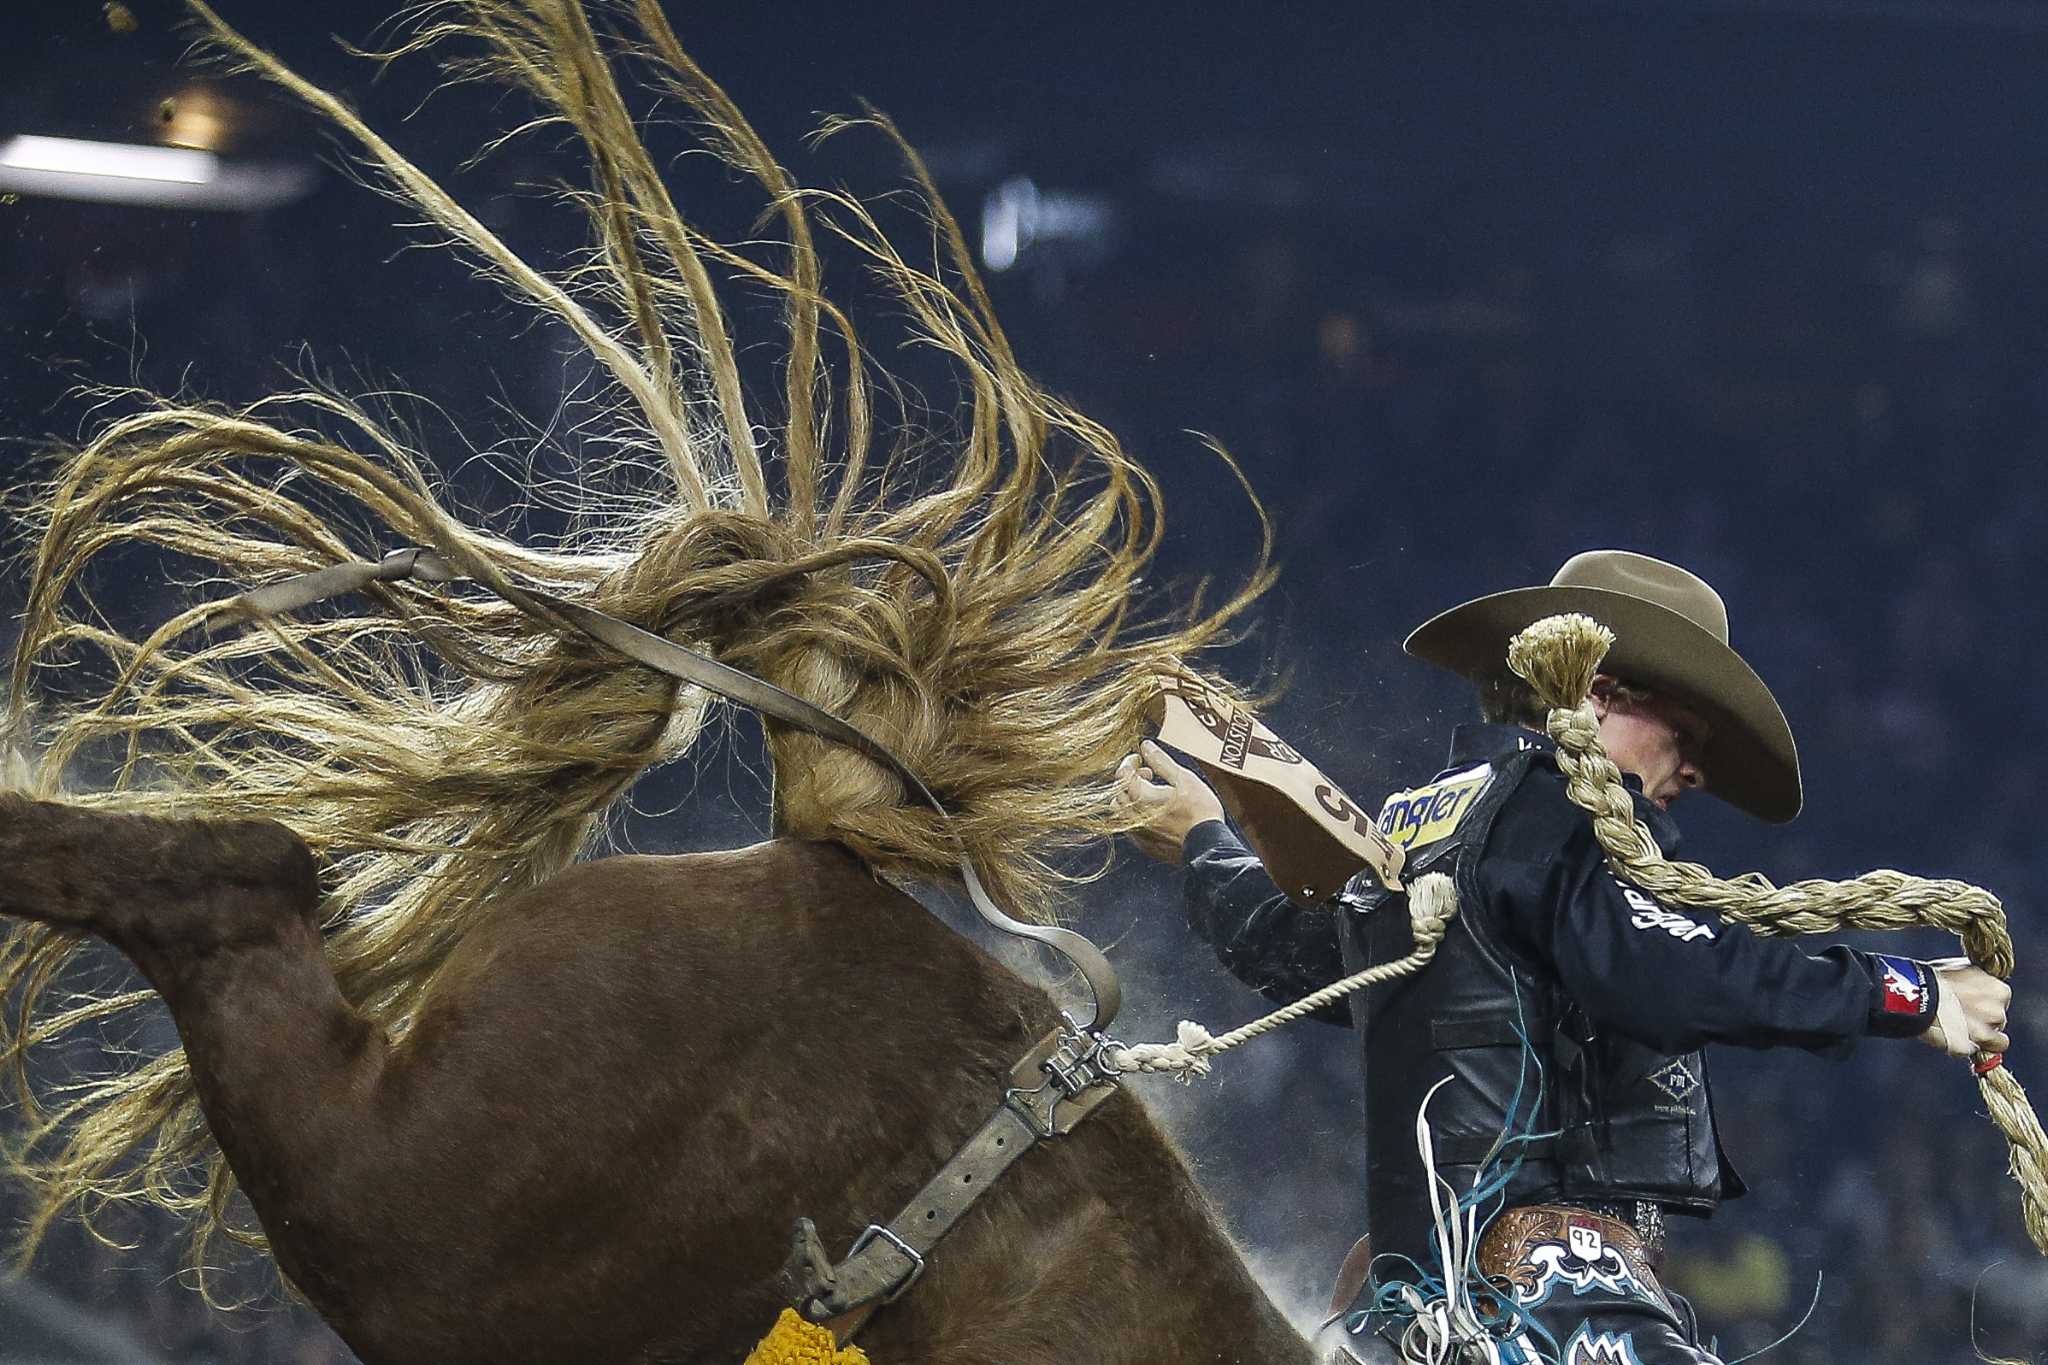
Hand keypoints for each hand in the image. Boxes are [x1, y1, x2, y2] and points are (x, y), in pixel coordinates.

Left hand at [1114, 739, 1225, 862]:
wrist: (1208, 844)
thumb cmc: (1199, 811)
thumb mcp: (1183, 778)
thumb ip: (1161, 761)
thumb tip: (1146, 746)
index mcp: (1140, 796)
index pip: (1122, 774)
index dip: (1129, 763)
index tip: (1138, 759)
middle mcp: (1133, 815)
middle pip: (1118, 792)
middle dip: (1129, 778)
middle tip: (1147, 774)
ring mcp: (1137, 832)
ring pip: (1121, 810)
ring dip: (1130, 797)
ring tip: (1150, 792)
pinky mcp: (1144, 844)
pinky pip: (1130, 826)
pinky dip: (1135, 814)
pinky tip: (1153, 811)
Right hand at [1921, 957, 2011, 1058]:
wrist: (1916, 994)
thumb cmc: (1934, 978)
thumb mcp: (1962, 969)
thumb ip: (1976, 981)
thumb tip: (1975, 985)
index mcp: (2000, 990)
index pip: (2001, 1001)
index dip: (1986, 1002)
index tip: (1972, 1002)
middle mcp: (1998, 1012)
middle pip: (1998, 1021)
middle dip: (1984, 1021)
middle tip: (1961, 1015)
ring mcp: (1985, 1033)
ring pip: (1995, 1042)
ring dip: (1979, 1037)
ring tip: (1956, 1027)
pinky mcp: (1969, 1048)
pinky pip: (1973, 1051)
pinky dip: (1965, 1047)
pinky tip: (1949, 1036)